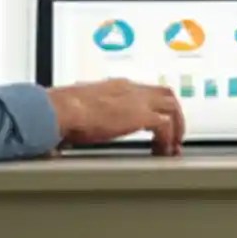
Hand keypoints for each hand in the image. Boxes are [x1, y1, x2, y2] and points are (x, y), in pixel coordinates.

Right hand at [47, 79, 184, 155]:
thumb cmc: (62, 110)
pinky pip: (165, 125)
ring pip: (172, 106)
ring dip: (176, 126)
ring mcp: (137, 101)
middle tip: (174, 135)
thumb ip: (92, 114)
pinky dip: (167, 138)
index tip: (157, 125)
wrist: (60, 109)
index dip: (156, 108)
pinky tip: (161, 150)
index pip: (146, 91)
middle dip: (175, 114)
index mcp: (117, 87)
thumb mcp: (83, 108)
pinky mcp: (140, 115)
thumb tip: (83, 128)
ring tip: (171, 146)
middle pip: (166, 94)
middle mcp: (130, 90)